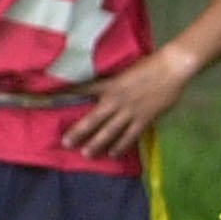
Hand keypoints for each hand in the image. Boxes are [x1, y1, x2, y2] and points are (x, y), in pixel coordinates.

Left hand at [61, 46, 195, 159]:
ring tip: (86, 154)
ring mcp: (130, 112)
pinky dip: (121, 146)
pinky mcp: (143, 119)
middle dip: (79, 132)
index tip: (50, 100)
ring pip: (110, 132)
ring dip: (97, 144)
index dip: (67, 95)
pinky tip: (114, 153)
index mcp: (110, 85)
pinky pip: (130, 137)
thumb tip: (103, 89)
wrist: (171, 69)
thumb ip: (113, 82)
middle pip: (93, 119)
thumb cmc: (150, 65)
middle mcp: (116, 100)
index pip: (83, 90)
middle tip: (67, 143)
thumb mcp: (125, 70)